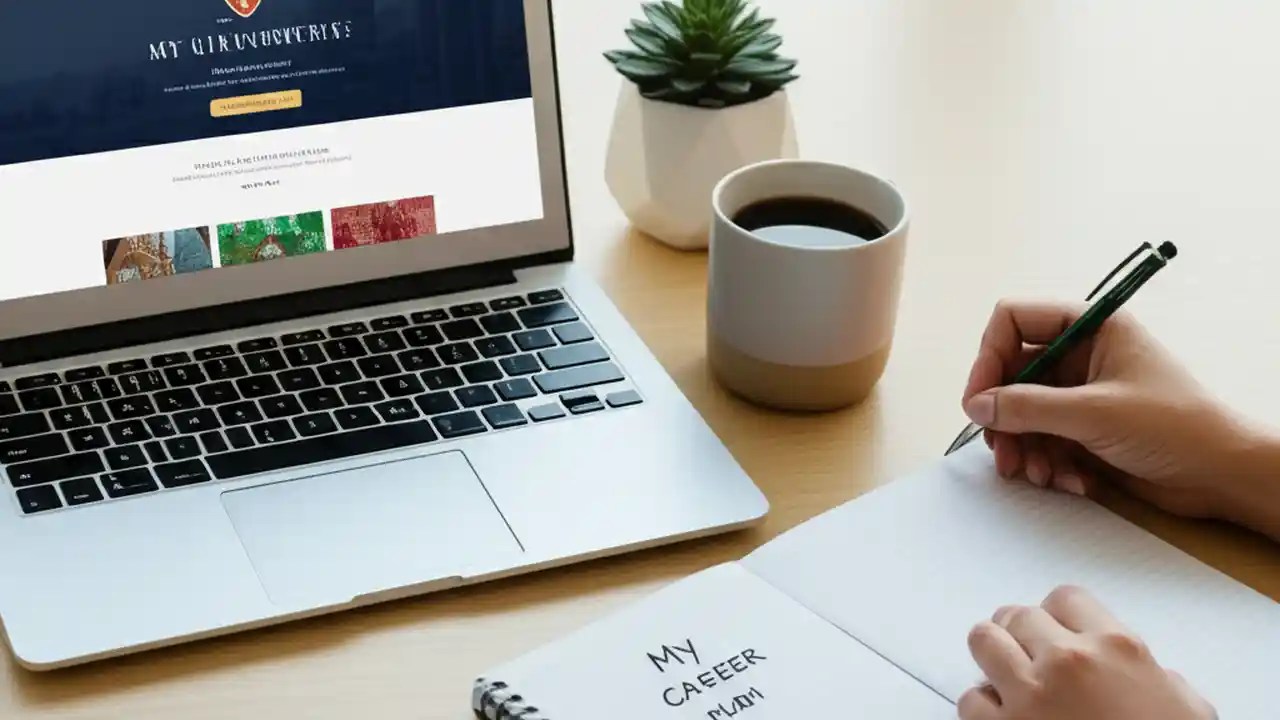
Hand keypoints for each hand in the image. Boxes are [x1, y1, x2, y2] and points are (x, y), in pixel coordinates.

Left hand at [959, 585, 1215, 719]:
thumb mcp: (1187, 709)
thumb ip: (1161, 678)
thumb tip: (1154, 676)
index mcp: (1116, 648)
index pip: (1065, 599)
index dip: (1058, 616)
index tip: (1057, 631)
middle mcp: (1068, 660)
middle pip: (1018, 615)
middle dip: (1020, 633)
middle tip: (1028, 654)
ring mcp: (1030, 694)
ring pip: (984, 640)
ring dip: (993, 657)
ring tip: (1006, 676)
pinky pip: (971, 698)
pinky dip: (983, 707)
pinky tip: (1003, 717)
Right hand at [961, 299, 1279, 538]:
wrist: (1222, 476)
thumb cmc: (1174, 427)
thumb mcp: (1095, 413)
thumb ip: (1028, 407)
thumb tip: (974, 405)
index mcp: (1091, 326)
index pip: (1015, 320)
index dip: (989, 356)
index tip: (978, 399)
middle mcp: (1081, 354)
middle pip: (1011, 372)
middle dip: (1004, 415)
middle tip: (1002, 451)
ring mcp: (1081, 393)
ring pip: (1021, 411)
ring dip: (1022, 446)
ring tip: (1037, 474)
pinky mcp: (1083, 429)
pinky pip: (1041, 439)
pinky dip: (1045, 461)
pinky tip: (1067, 480)